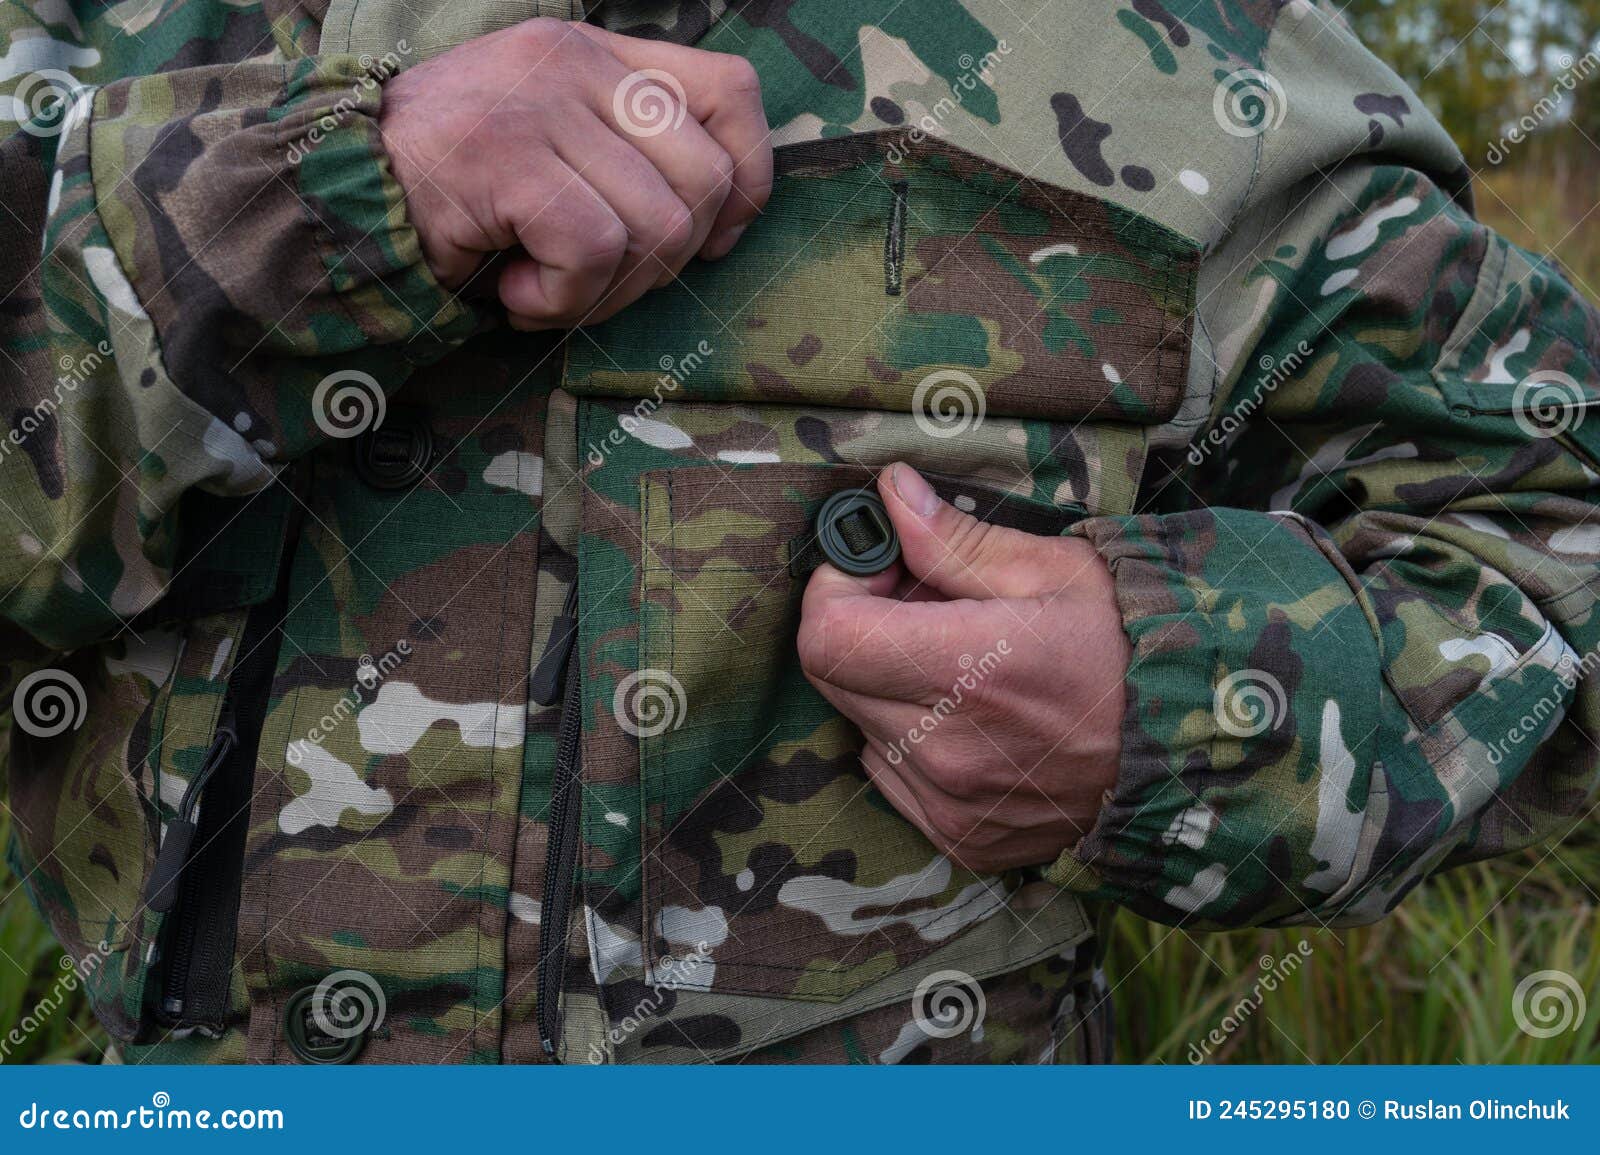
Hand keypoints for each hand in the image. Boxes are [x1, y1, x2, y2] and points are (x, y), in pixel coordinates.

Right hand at [377, 18, 771, 327]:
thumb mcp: (553, 143)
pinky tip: (518, 294)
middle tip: (598, 281)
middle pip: (707, 179)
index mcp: (598, 54)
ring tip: (546, 289)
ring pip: (658, 227)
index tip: (713, 239)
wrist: (334, 191)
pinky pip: (595, 252)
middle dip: (666, 263)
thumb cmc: (453, 188)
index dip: (749, 179)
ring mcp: (542, 105)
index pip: (731, 93)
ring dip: (608, 293)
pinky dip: (564, 299)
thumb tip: (720, 219)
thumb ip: (627, 153)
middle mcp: (577, 64)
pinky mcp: (509, 157)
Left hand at [797, 464, 1128, 873]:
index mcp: (971, 669)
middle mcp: (950, 748)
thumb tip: (890, 495)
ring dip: (887, 687)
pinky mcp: (960, 837)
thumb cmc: (1132, 644)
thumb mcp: (1053, 570)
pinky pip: (892, 776)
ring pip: (861, 726)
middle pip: (835, 679)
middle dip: (864, 629)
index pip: (826, 639)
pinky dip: (910, 741)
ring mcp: (953, 803)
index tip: (879, 571)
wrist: (1198, 747)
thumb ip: (954, 540)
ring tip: (959, 665)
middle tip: (928, 607)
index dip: (836, 591)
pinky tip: (970, 718)